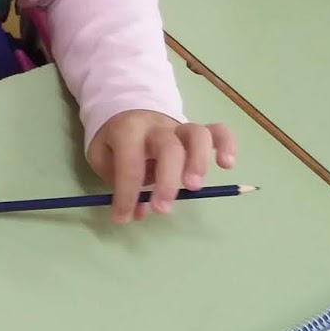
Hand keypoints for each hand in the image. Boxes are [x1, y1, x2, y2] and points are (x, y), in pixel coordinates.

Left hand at [87, 111, 237, 223]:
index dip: (126, 195)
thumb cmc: (116, 142)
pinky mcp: (196, 130)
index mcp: (127, 131)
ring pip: (197, 136)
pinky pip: (218, 131)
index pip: (129, 163)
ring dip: (199, 162)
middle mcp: (156, 127)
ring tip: (194, 187)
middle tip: (162, 209)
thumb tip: (139, 212)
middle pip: (169, 149)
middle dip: (167, 182)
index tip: (122, 218)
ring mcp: (179, 127)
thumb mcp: (103, 157)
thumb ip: (118, 184)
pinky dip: (226, 145)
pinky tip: (226, 164)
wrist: (129, 112)